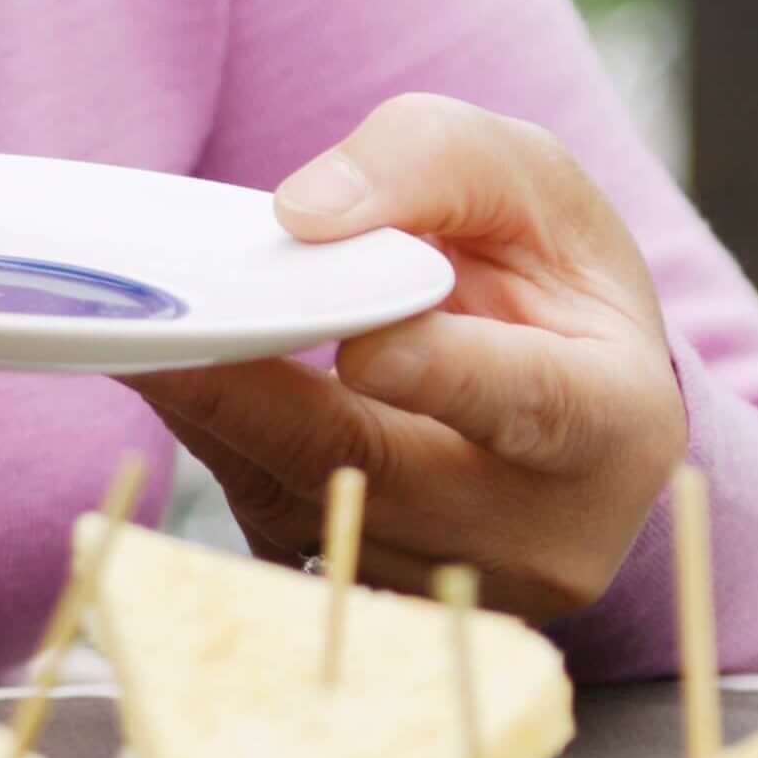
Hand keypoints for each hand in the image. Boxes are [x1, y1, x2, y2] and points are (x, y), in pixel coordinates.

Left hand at [123, 94, 688, 621]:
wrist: (563, 380)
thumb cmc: (550, 270)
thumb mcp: (525, 178)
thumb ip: (430, 165)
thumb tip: (305, 216)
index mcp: (615, 423)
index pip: (529, 406)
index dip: (440, 379)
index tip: (360, 346)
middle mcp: (544, 530)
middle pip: (379, 470)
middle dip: (256, 398)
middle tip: (152, 335)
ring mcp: (456, 581)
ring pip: (306, 502)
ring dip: (215, 416)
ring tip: (142, 337)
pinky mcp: (376, 592)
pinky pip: (270, 526)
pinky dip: (215, 447)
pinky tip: (177, 381)